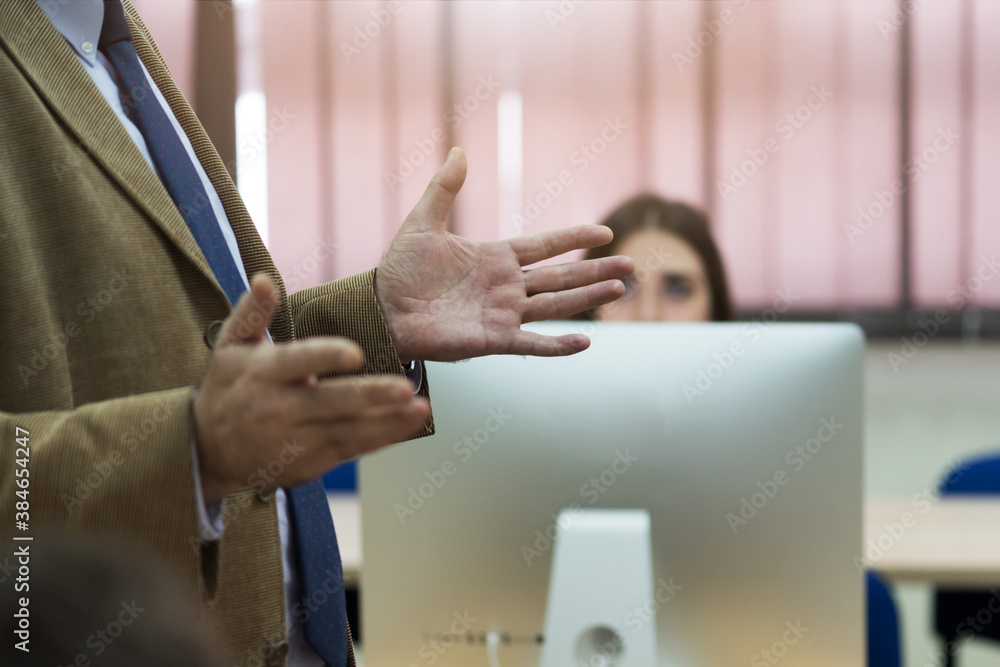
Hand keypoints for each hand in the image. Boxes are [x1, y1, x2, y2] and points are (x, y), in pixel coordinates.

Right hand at [193, 275, 429, 503]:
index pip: (296, 361)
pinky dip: (382, 437)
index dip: (325, 356)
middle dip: (371, 396)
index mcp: (262, 373)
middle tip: (405, 388)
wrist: (207, 450)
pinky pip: (352, 448)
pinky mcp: (310, 462)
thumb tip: (265, 278)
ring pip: (347, 430)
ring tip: (419, 409)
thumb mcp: (230, 345)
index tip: (355, 352)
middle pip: (330, 401)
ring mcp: (295, 439)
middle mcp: (278, 408)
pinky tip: (408, 424)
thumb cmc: (227, 387)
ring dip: (388, 422)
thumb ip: (254, 311)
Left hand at [375, 148, 634, 362]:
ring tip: (619, 290)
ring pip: (556, 306)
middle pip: (561, 277)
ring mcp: (503, 313)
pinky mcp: (493, 340)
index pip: (545, 246)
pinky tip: (584, 342)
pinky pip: (531, 344)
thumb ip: (444, 189)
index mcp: (495, 257)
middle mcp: (507, 286)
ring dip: (587, 299)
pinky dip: (557, 345)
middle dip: (595, 272)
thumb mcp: (423, 222)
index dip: (573, 239)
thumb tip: (459, 150)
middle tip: (630, 266)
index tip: (603, 233)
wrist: (380, 309)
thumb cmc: (399, 270)